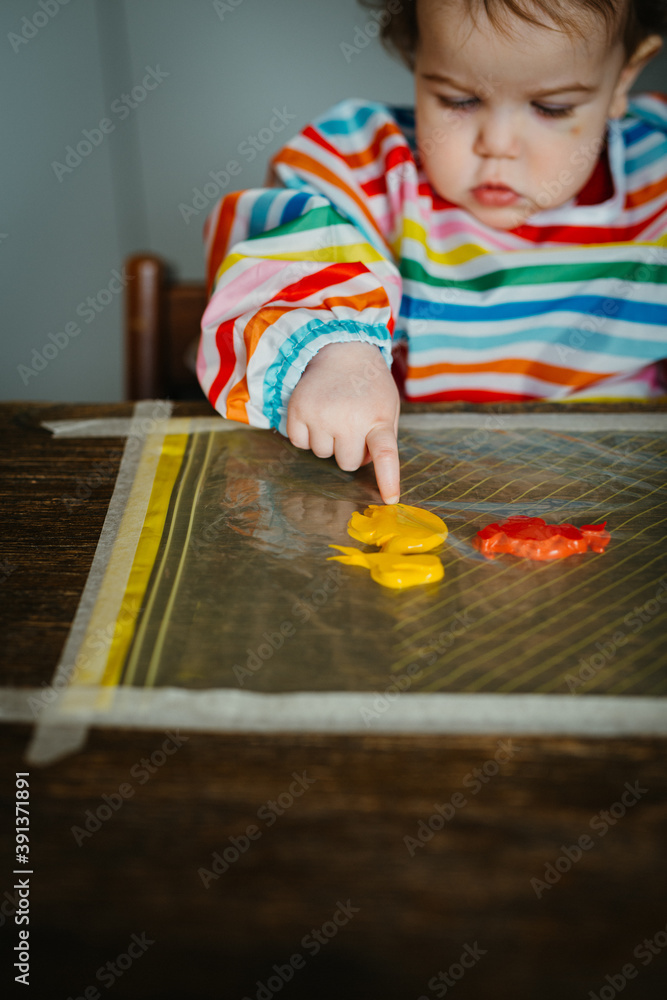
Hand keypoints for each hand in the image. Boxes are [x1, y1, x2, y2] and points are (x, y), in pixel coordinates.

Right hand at [286, 341, 400, 502]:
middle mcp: (349, 418)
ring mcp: (321, 416)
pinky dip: (306, 435)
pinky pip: (300, 444)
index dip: (388, 479)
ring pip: (322, 455)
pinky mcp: (298, 411)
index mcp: (377, 418)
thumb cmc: (368, 384)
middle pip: (348, 463)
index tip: (390, 499)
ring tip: (334, 415)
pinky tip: (316, 415)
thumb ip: (385, 437)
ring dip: (328, 442)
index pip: (385, 454)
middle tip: (351, 425)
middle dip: (350, 451)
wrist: (340, 349)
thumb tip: (370, 468)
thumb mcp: (388, 406)